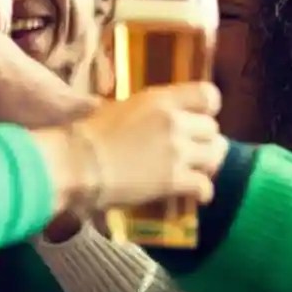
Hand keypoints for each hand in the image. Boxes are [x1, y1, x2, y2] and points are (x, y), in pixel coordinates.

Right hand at [37, 83, 226, 210]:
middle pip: (213, 129)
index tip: (197, 120)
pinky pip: (205, 186)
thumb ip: (146, 113)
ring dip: (207, 166)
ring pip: (216, 156)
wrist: (76, 162)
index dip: (207, 110)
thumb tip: (151, 121)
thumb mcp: (119, 109)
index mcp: (160, 100)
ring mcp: (177, 151)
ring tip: (197, 173)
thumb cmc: (87, 135)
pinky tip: (193, 196)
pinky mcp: (175, 180)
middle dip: (205, 142)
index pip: (208, 95)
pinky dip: (202, 192)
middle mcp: (174, 121)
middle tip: (193, 153)